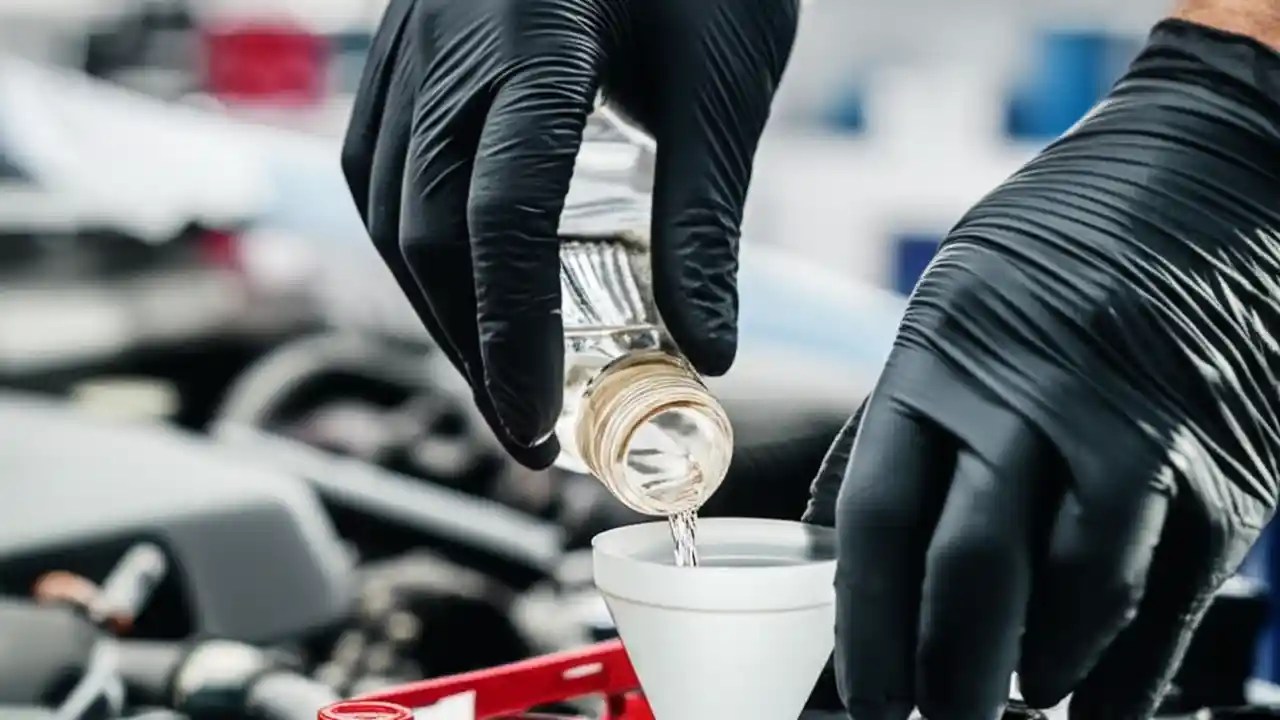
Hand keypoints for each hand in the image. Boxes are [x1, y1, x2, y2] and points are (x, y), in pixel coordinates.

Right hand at [341, 0, 798, 467]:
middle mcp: (444, 40)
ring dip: (441, 306)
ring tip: (502, 376)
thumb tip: (709, 349)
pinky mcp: (408, 49)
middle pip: (424, 228)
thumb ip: (702, 217)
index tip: (537, 429)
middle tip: (528, 429)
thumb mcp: (719, 79)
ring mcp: (410, 40)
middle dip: (472, 344)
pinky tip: (469, 287)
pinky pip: (386, 167)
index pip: (500, 217)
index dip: (513, 337)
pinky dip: (422, 249)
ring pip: (390, 206)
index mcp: (530, 36)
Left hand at [806, 20, 1279, 719]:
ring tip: (1012, 701)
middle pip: (973, 578)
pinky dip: (1128, 670)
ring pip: (1076, 599)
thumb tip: (842, 538)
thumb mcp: (952, 306)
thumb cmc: (1061, 247)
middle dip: (947, 680)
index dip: (865, 627)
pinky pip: (1169, 598)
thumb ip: (903, 420)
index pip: (880, 520)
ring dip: (1037, 673)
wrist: (1214, 170)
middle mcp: (1034, 396)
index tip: (858, 696)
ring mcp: (1137, 430)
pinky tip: (1095, 702)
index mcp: (943, 357)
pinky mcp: (1225, 463)